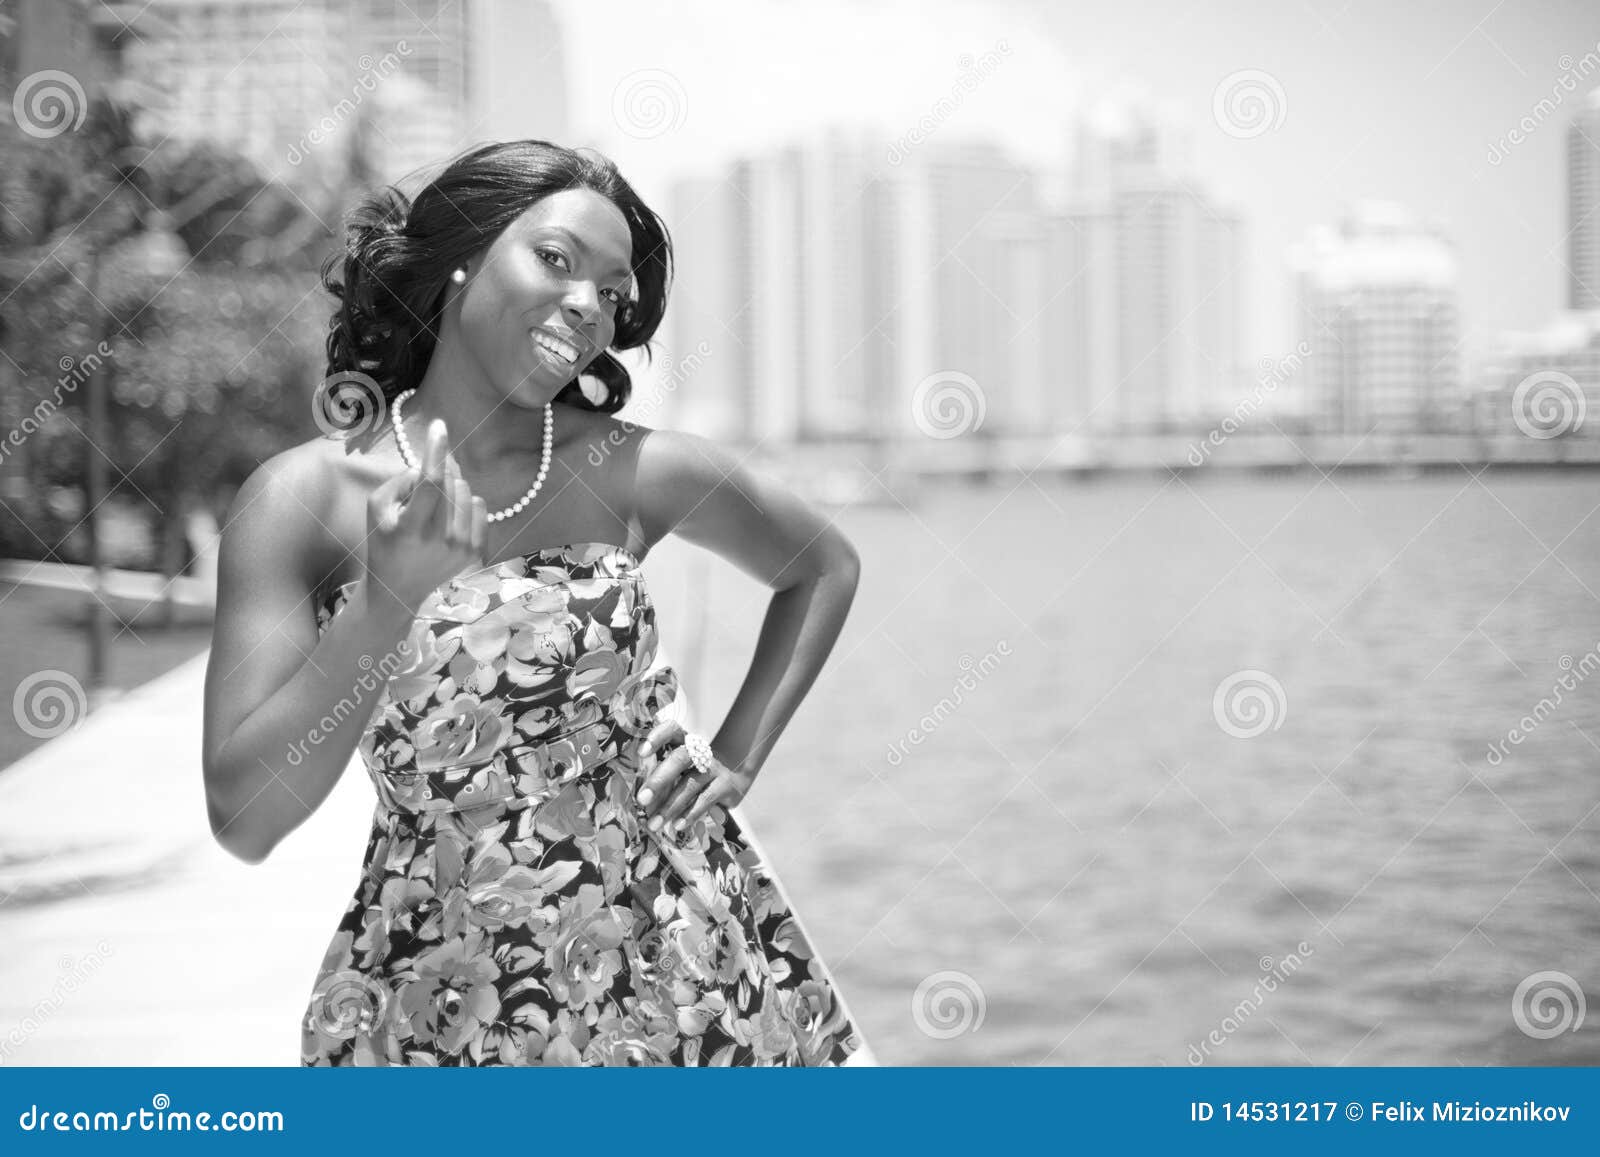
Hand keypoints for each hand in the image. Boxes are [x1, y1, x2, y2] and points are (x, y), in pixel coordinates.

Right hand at [364, 417, 487, 614]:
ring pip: (466, 491)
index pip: (430, 482)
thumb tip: (427, 465)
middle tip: (426, 477)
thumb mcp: (377, 508)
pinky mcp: (475, 551)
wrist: (399, 587)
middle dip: (441, 469)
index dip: (436, 452)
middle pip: (451, 482)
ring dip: (451, 486)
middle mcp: (441, 539)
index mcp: (411, 528)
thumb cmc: (384, 541)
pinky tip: (449, 516)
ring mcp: (461, 547)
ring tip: (433, 505)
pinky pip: (479, 505)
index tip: (439, 426)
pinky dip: (465, 502)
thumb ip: (399, 481)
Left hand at [634, 719, 752, 835]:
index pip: (672, 730)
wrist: (736, 777)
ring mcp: (715, 767)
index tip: (642, 753)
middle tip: (642, 799)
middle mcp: (701, 751)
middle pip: (679, 759)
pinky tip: (677, 825)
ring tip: (654, 823)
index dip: (657, 737)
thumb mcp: (682, 768)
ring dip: (670, 806)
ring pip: (690, 784)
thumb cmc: (697, 773)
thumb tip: (641, 799)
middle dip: (659, 780)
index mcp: (685, 742)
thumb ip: (664, 775)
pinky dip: (690, 813)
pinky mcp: (726, 785)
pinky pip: (705, 799)